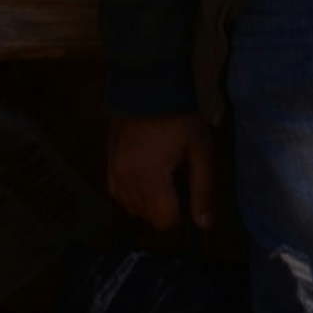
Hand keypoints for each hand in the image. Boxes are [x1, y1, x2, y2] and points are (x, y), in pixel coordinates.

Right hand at [106, 113, 220, 232]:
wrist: (149, 87)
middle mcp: (127, 179)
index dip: (180, 214)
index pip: (163, 220)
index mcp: (150, 178)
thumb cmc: (179, 120)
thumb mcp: (201, 153)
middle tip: (176, 181)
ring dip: (148, 203)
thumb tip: (204, 226)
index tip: (186, 193)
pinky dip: (131, 194)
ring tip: (161, 177)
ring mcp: (114, 172)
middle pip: (147, 217)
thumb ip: (203, 191)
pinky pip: (117, 194)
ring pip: (131, 208)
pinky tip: (144, 178)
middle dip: (165, 209)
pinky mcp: (107, 164)